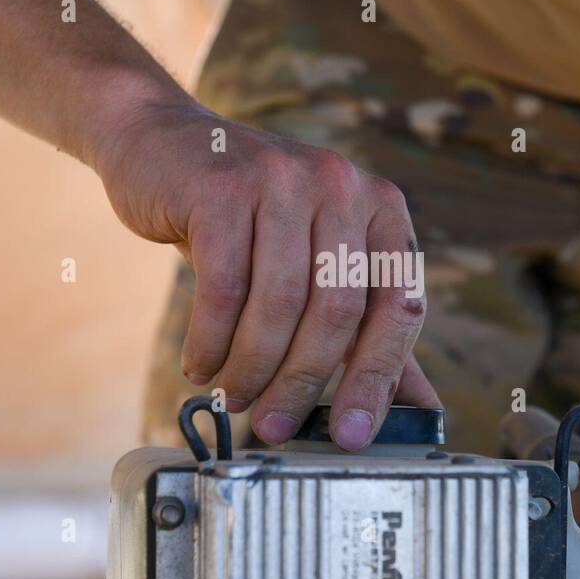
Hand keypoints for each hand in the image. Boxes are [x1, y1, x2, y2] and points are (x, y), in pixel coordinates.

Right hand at [94, 99, 438, 449]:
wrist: (162, 144)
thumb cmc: (246, 218)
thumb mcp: (314, 260)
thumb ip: (365, 328)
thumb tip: (417, 408)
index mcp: (381, 208)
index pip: (399, 306)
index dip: (378, 378)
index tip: (352, 434)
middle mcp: (340, 186)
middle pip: (336, 311)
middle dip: (302, 382)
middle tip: (274, 425)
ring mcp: (283, 179)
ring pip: (278, 303)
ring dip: (252, 366)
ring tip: (235, 395)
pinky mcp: (223, 187)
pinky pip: (223, 287)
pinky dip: (211, 340)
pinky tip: (200, 364)